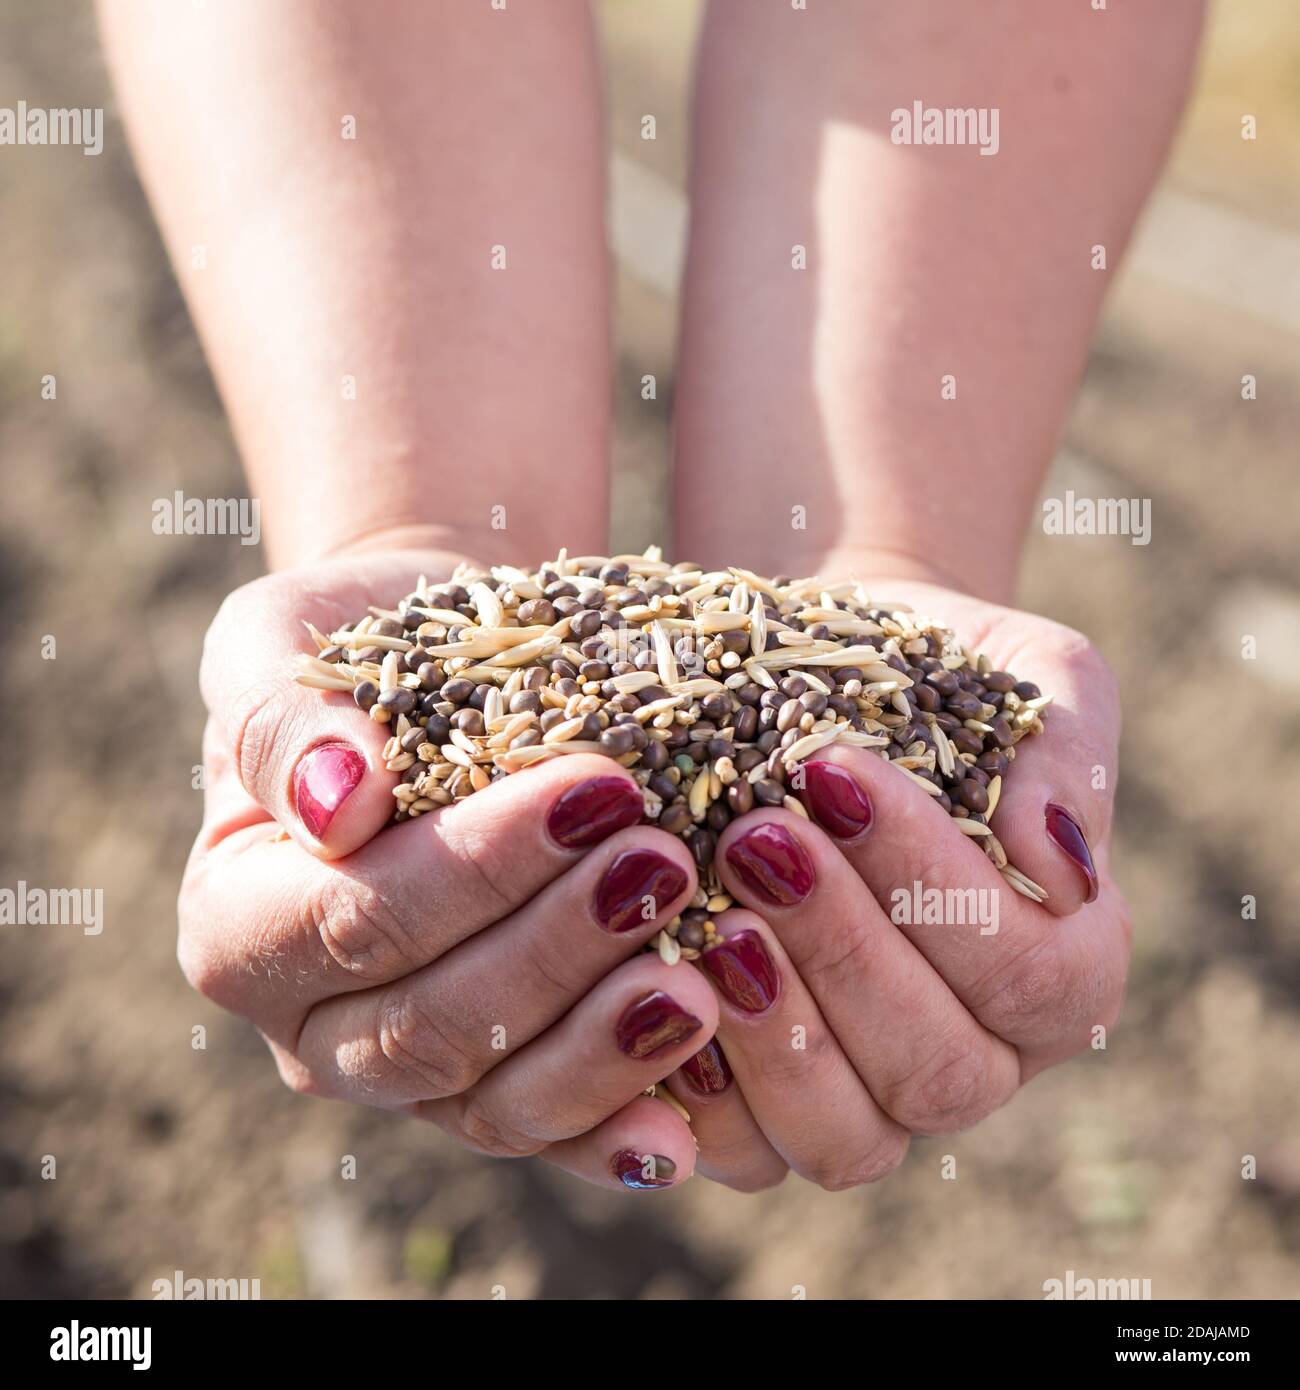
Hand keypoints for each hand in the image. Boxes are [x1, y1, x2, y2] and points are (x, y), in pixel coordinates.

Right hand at [180, 545, 718, 1191]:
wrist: (447, 671)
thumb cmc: (360, 643)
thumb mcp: (284, 641)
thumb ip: (282, 721)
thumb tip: (337, 808)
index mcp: (241, 922)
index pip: (353, 918)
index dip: (475, 868)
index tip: (593, 789)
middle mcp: (313, 1021)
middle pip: (431, 1025)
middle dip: (556, 949)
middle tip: (665, 864)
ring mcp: (407, 1069)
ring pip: (494, 1101)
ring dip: (600, 1049)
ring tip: (697, 982)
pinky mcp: (493, 1086)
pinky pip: (548, 1132)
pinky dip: (613, 1136)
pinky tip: (681, 1132)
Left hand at [666, 573, 1127, 1191]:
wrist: (820, 679)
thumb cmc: (931, 670)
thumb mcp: (1026, 673)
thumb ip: (1066, 758)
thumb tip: (1063, 865)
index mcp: (1059, 966)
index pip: (1036, 977)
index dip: (936, 888)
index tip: (834, 775)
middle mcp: (976, 1053)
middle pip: (940, 1071)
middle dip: (843, 950)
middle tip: (756, 838)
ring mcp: (871, 1095)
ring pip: (846, 1140)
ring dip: (777, 1031)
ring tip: (712, 912)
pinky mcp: (767, 1108)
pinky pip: (740, 1150)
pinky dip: (698, 1085)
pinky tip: (650, 978)